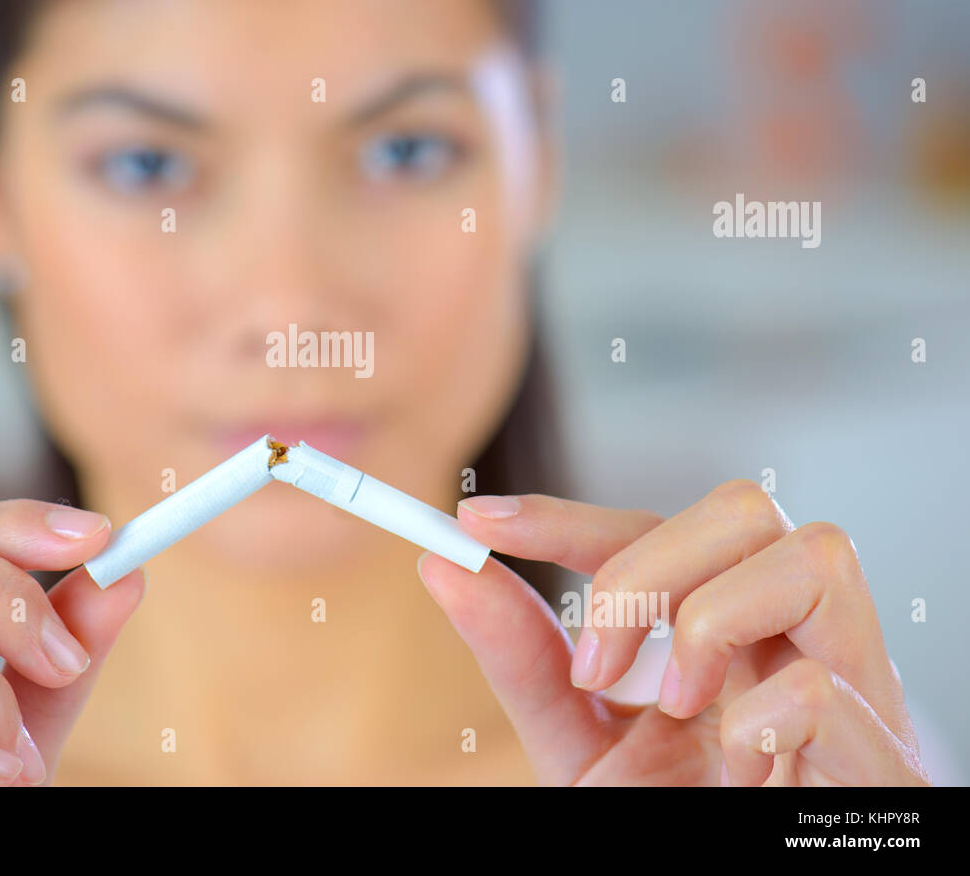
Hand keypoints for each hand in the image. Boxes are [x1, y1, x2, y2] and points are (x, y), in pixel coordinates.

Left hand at [418, 480, 928, 784]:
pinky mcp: (885, 759)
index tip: (477, 518)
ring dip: (711, 622)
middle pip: (743, 508)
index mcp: (727, 631)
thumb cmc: (674, 820)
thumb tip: (444, 566)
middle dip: (645, 566)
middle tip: (595, 663)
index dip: (566, 516)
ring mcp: (854, 688)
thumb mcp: (578, 741)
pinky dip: (754, 720)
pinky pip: (822, 687)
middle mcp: (793, 638)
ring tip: (675, 706)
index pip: (654, 529)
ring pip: (813, 554)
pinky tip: (740, 767)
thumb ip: (523, 660)